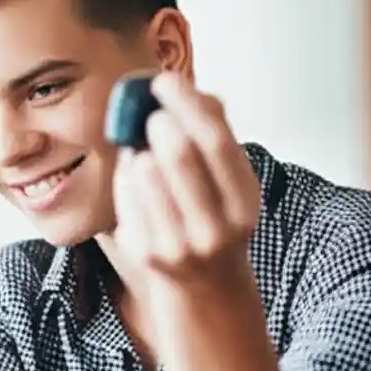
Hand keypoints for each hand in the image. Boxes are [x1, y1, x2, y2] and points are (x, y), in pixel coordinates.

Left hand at [112, 72, 261, 290]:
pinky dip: (126, 176)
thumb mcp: (229, 184)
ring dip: (139, 151)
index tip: (164, 80)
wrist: (206, 289)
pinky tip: (137, 180)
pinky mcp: (145, 252)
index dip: (187, 103)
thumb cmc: (214, 220)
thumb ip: (214, 139)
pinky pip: (125, 194)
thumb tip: (194, 92)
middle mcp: (216, 227)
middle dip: (157, 123)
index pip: (216, 141)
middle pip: (179, 155)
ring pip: (144, 172)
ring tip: (146, 154)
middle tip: (150, 114)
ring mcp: (179, 243)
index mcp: (244, 202)